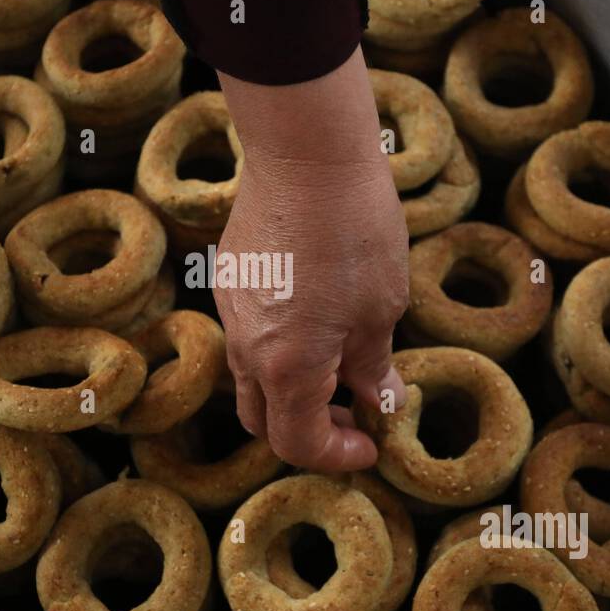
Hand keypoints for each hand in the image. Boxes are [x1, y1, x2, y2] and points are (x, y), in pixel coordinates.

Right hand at [215, 46, 407, 470]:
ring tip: (338, 362)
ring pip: (250, 375)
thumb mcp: (380, 308)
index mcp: (288, 369)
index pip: (299, 443)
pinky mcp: (228, 277)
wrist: (306, 155)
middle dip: (306, 430)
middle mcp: (246, 350)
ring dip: (290, 387)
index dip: (336, 455)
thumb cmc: (353, 231)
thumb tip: (377, 401)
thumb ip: (372, 365)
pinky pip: (246, 332)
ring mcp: (230, 311)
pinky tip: (315, 314)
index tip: (370, 444)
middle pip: (263, 419)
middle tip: (350, 415)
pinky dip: (276, 347)